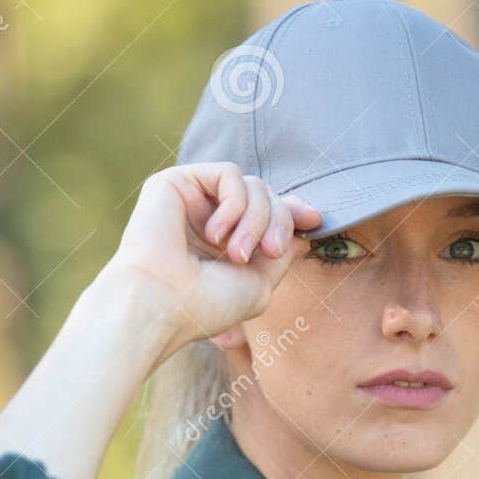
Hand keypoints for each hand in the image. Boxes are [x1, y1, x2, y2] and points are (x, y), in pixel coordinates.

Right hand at [111, 161, 321, 354]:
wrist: (162, 303)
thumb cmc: (205, 304)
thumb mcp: (260, 284)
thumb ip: (282, 252)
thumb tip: (304, 224)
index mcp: (227, 244)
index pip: (268, 213)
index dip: (294, 212)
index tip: (315, 220)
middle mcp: (211, 219)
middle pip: (268, 197)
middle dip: (278, 222)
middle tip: (268, 251)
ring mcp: (194, 200)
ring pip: (253, 184)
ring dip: (256, 220)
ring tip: (237, 254)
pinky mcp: (176, 182)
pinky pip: (228, 174)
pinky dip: (235, 204)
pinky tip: (215, 234)